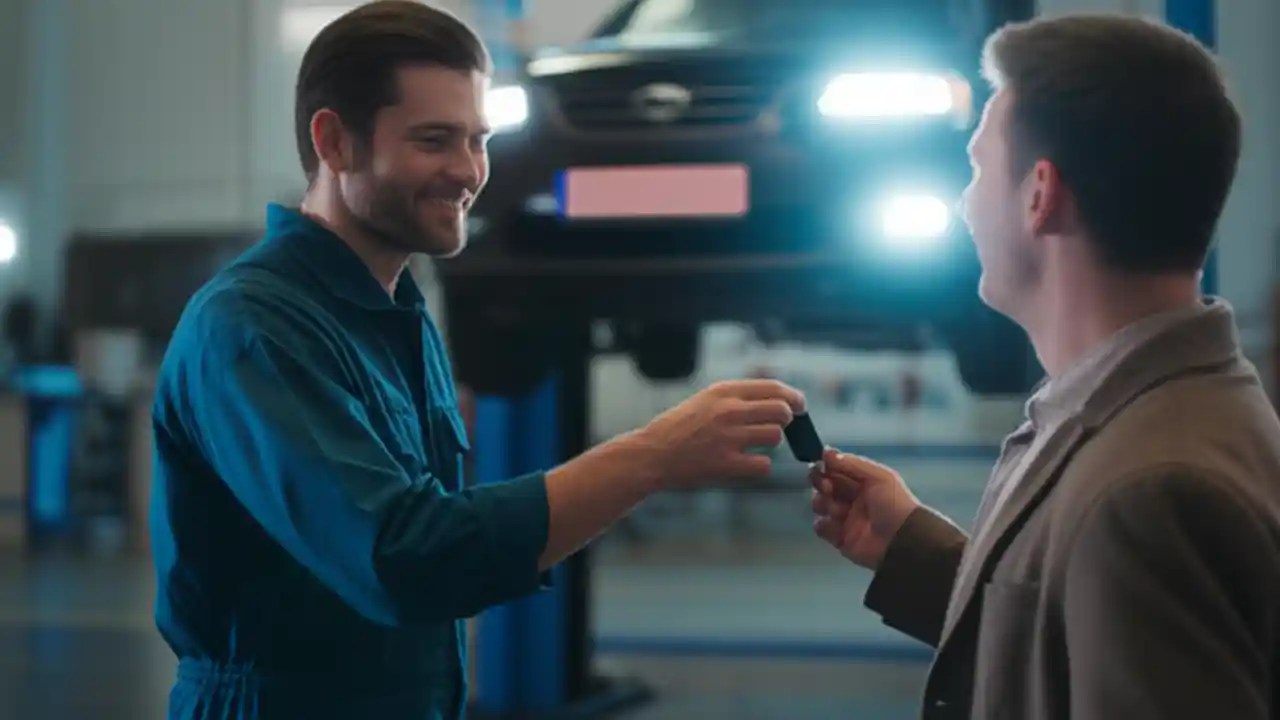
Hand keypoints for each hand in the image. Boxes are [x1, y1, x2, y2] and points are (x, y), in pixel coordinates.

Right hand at [635, 379, 805, 490]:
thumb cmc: (678, 428)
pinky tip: (744, 464)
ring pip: (775, 436)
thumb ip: (736, 397)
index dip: (793, 397)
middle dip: (786, 420)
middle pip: (781, 411)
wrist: (651, 454)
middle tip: (779, 427)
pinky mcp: (726, 465)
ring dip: (770, 442)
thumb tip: (777, 398)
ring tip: (753, 445)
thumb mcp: (705, 399)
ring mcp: (728, 438)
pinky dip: (759, 466)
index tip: (800, 405)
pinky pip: (763, 465)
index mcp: (723, 391)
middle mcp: (728, 411)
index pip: (773, 387)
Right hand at [811, 447, 919, 569]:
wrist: (901, 540)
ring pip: (820, 505)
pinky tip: (836, 524)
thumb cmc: (893, 504)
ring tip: (838, 510)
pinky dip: (824, 525)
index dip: (826, 467)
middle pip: (825, 486)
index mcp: (862, 482)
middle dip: (822, 483)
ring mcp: (844, 519)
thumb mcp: (879, 477)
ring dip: (823, 504)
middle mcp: (851, 498)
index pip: (837, 470)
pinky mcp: (839, 538)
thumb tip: (825, 452)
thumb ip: (852, 463)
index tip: (819, 465)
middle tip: (827, 487)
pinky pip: (821, 527)